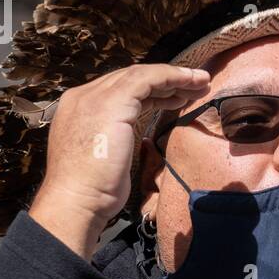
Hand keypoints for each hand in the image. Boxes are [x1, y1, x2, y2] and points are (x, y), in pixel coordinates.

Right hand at [29, 64, 209, 259]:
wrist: (76, 203)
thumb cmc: (93, 192)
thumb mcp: (105, 156)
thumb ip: (115, 137)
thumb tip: (136, 135)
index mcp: (78, 108)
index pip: (119, 89)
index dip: (151, 90)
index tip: (177, 96)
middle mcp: (83, 97)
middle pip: (131, 79)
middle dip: (166, 81)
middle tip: (195, 85)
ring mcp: (94, 97)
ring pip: (141, 75)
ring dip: (175, 77)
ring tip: (201, 82)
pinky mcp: (111, 103)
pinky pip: (147, 78)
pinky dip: (172, 77)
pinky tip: (192, 82)